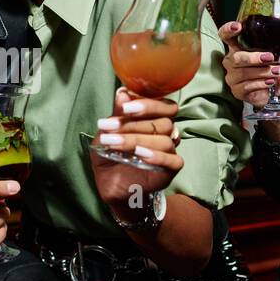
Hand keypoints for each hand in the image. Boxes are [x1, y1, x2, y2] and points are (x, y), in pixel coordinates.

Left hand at [90, 88, 181, 221]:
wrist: (112, 187)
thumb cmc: (110, 157)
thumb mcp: (106, 134)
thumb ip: (116, 115)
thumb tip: (122, 93)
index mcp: (153, 119)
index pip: (163, 105)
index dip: (147, 104)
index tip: (124, 107)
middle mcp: (165, 132)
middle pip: (163, 121)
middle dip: (134, 123)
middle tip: (110, 126)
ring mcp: (170, 150)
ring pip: (164, 140)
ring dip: (136, 140)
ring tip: (113, 143)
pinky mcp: (171, 169)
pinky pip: (173, 160)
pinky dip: (157, 156)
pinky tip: (140, 155)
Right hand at [218, 17, 279, 107]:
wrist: (276, 90)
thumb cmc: (276, 65)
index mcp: (239, 46)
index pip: (226, 35)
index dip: (228, 30)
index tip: (238, 27)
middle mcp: (232, 61)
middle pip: (236, 57)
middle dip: (253, 58)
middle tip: (271, 57)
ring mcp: (233, 77)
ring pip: (243, 73)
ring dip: (263, 72)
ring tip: (279, 71)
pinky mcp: (238, 91)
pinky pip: (247, 87)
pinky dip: (261, 84)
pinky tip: (271, 82)